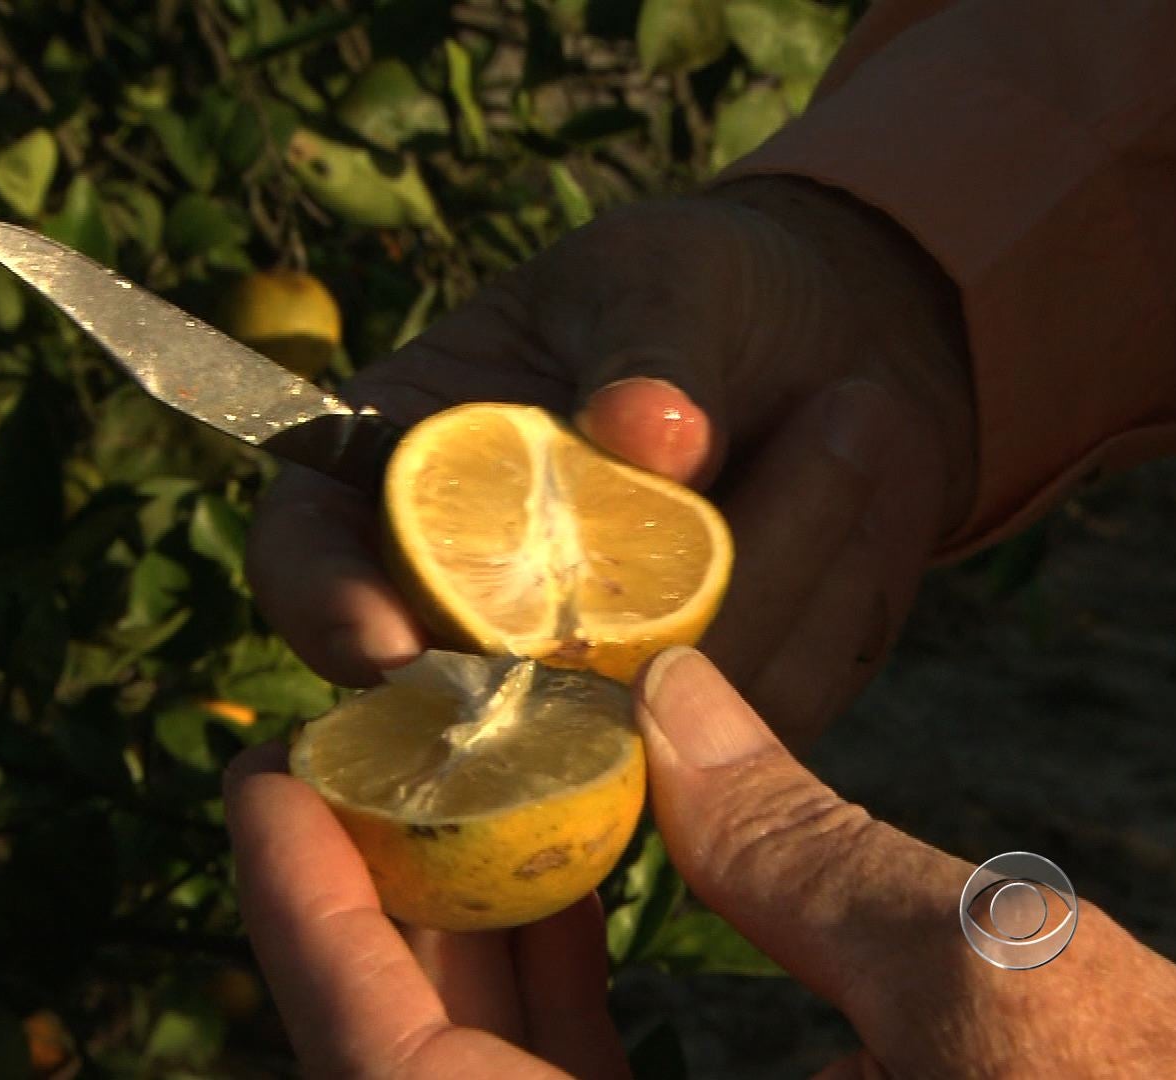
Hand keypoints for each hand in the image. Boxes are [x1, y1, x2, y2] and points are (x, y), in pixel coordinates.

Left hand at [224, 648, 1175, 1077]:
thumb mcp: (1005, 991)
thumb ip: (814, 855)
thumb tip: (674, 699)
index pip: (397, 1077)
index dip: (312, 930)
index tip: (269, 787)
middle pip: (435, 1069)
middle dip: (397, 898)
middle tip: (373, 745)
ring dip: (486, 929)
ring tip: (471, 774)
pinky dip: (573, 990)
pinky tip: (591, 869)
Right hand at [247, 177, 978, 744]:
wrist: (827, 344)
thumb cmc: (699, 295)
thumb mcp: (663, 276)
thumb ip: (648, 342)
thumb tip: (645, 431)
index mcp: (407, 470)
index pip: (311, 556)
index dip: (323, 607)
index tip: (390, 646)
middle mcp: (479, 599)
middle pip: (466, 686)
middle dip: (583, 643)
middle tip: (715, 517)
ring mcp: (591, 677)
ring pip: (638, 712)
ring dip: (769, 569)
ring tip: (853, 410)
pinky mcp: (700, 722)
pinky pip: (756, 712)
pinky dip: (828, 595)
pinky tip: (864, 468)